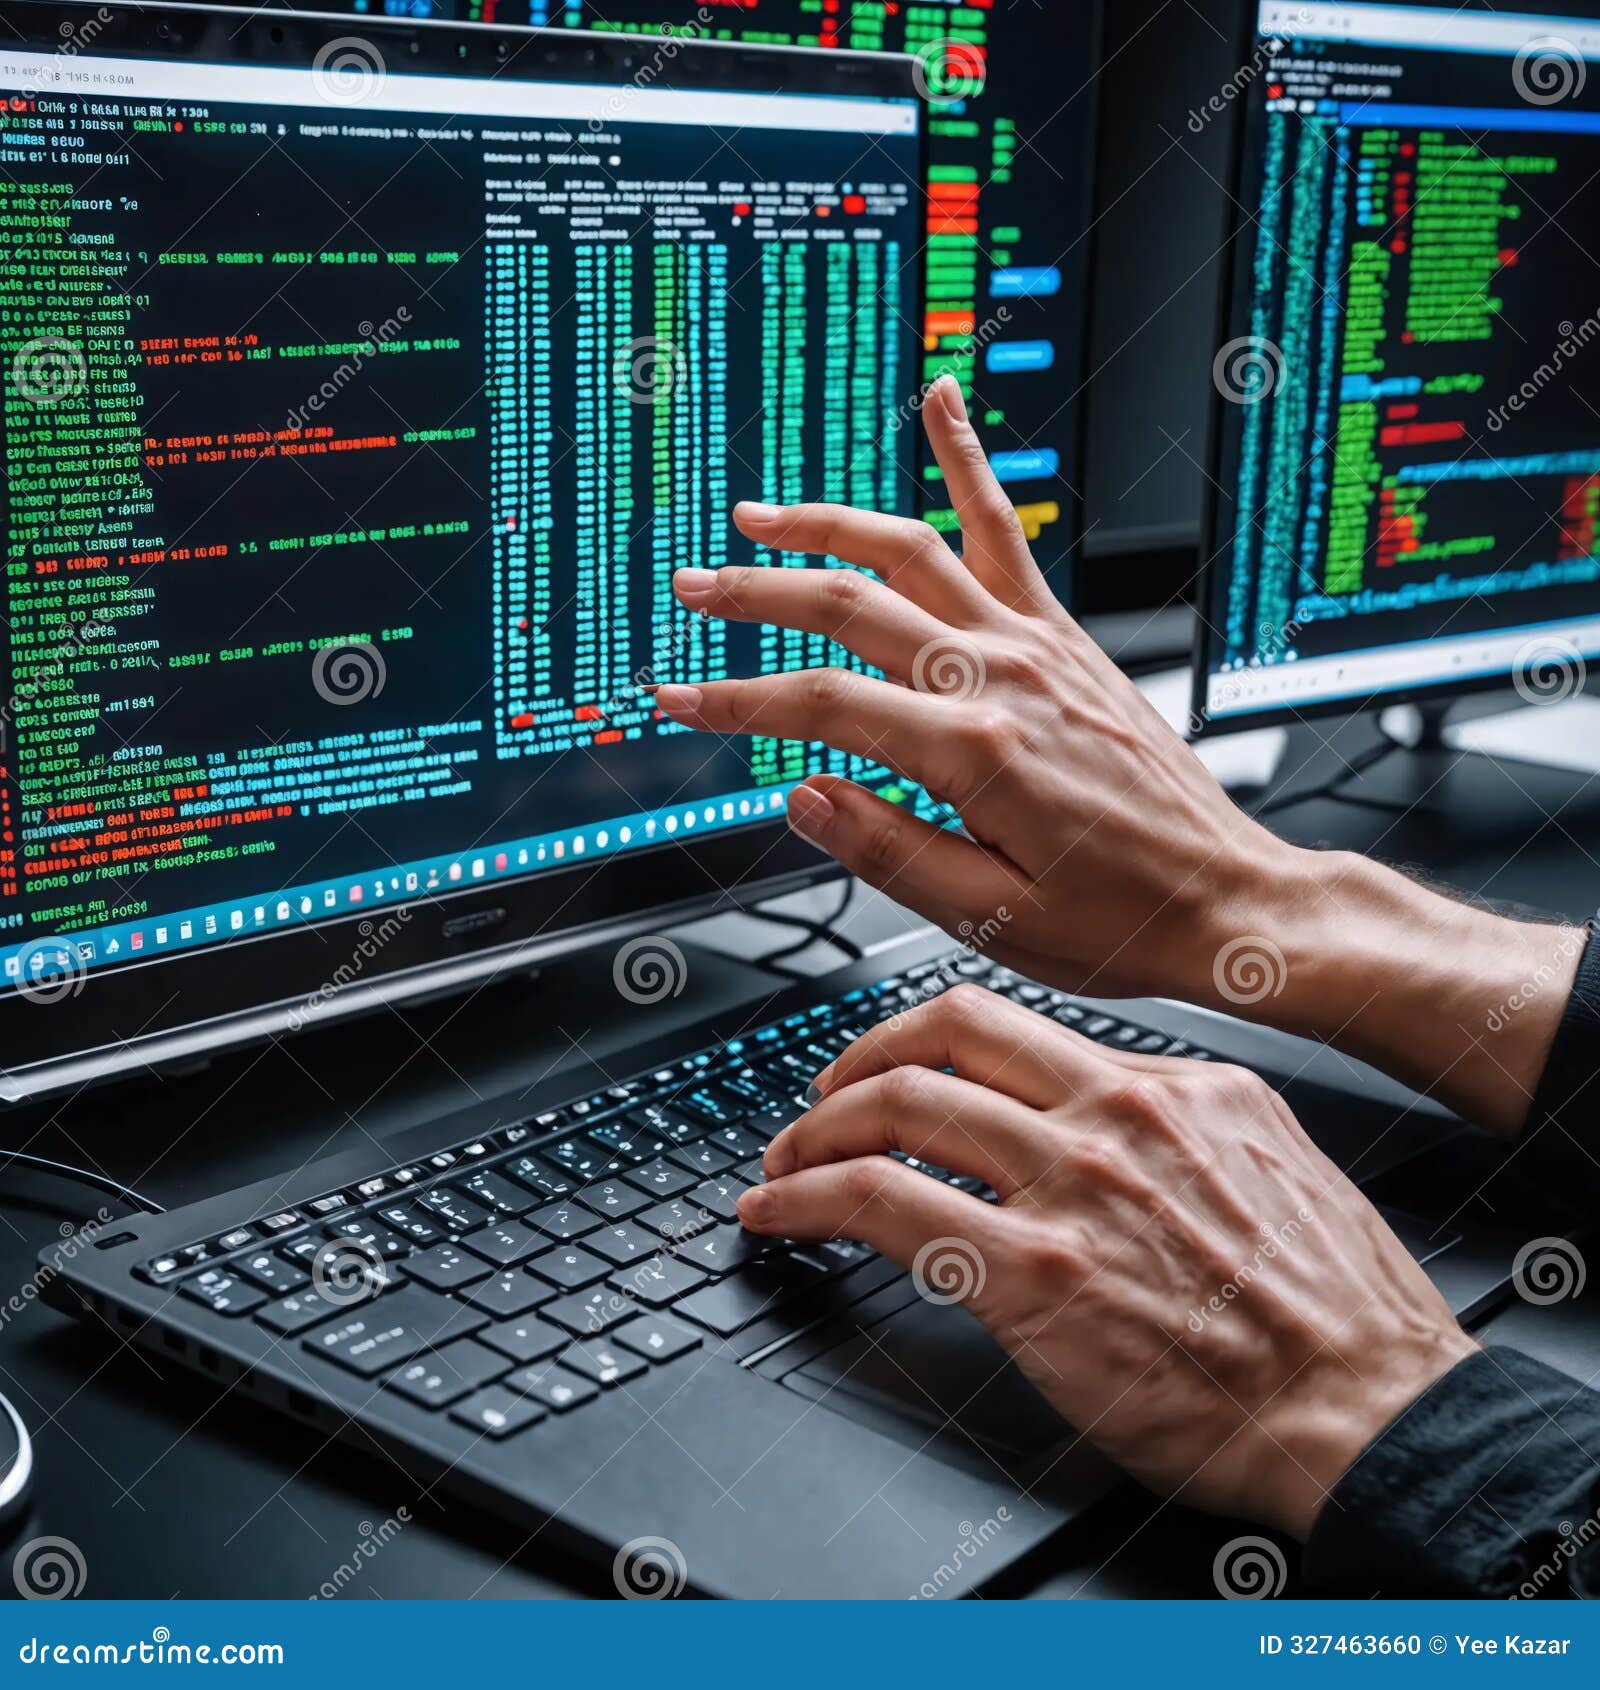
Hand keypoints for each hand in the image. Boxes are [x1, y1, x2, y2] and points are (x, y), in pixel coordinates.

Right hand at [659, 376, 1285, 1007]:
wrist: (1224, 897)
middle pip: (849, 605)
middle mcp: (1002, 677)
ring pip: (910, 550)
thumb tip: (801, 793)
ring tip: (760, 514)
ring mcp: (1036, 644)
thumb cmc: (1115, 918)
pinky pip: (1004, 528)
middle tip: (691, 588)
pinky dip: (967, 459)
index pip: (820, 705)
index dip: (735, 697)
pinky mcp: (1064, 636)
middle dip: (756, 592)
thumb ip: (885, 851)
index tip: (679, 698)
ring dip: (826, 523)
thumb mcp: (988, 919)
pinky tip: (941, 402)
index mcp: (972, 752)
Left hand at [736, 988, 1479, 1539]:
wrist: (1372, 1411)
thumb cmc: (1332, 1313)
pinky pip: (883, 1205)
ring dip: (815, 1131)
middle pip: (940, 1038)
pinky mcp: (1034, 1274)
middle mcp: (1114, 1115)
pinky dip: (808, 1200)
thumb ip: (1172, 1130)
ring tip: (785, 1162)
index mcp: (1172, 1087)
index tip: (891, 1065)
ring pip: (898, 1107)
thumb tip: (1091, 1119)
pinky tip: (780, 1216)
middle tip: (820, 1100)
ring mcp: (1071, 1188)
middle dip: (854, 1063)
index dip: (923, 1041)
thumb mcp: (1262, 1169)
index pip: (1009, 1027)